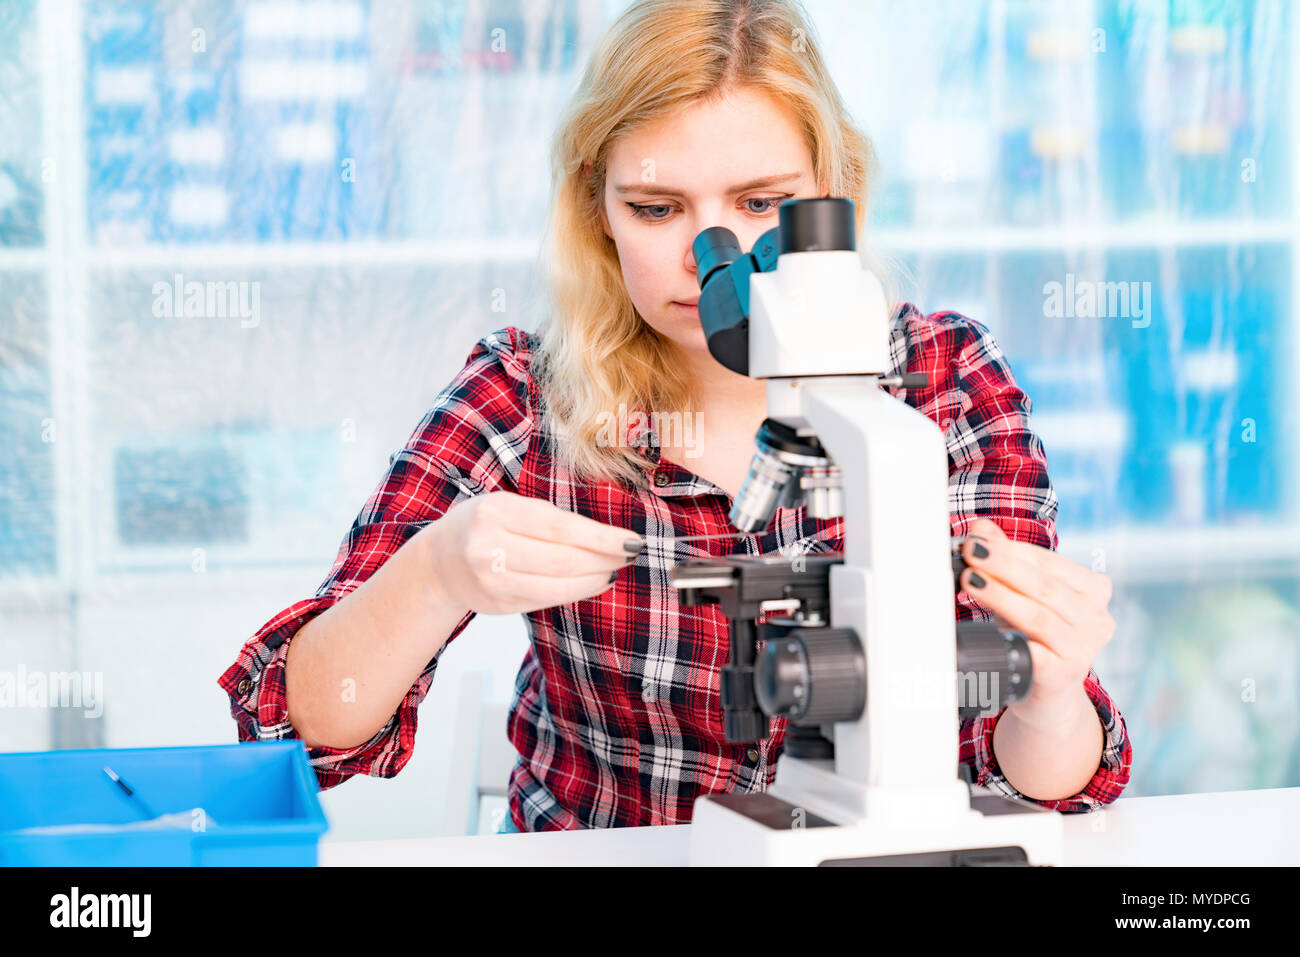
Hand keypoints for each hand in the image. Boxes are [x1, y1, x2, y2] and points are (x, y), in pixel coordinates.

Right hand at [427, 491, 641, 614]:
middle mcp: (489, 547)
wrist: (439, 562)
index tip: (632, 540)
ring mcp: (492, 580)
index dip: (601, 537)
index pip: (560, 527)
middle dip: (604, 558)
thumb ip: (548, 518)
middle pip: (563, 559)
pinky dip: (577, 591)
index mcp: (496, 512)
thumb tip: (606, 536)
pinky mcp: (499, 604)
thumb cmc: (485, 525)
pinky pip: (548, 598)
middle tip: (630, 553)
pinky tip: (594, 582)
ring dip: (595, 578)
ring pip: (558, 584)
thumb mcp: (508, 506)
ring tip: (614, 568)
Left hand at [958, 518, 1114, 730]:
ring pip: (1037, 615)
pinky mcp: (1063, 676)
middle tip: (971, 551)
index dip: (1012, 549)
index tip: (977, 538)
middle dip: (1003, 566)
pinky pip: (1034, 653)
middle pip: (1043, 586)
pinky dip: (1011, 637)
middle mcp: (1096, 619)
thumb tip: (981, 528)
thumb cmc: (1034, 636)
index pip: (1049, 562)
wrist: (1046, 695)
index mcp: (1094, 590)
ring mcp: (1084, 649)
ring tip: (970, 579)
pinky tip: (990, 629)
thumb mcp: (1022, 593)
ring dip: (1001, 595)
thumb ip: (1006, 558)